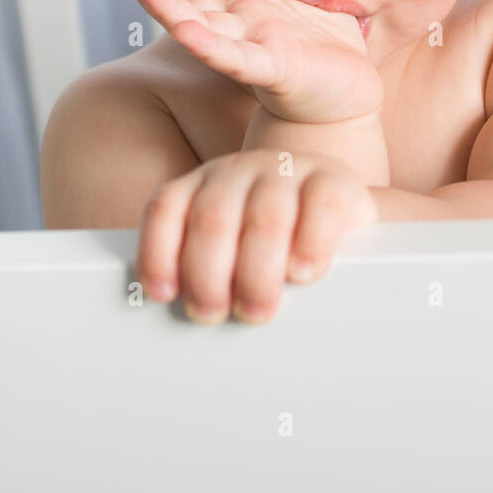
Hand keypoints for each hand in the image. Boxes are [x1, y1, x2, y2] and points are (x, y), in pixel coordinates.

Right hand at [115, 0, 382, 123]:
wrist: (350, 94)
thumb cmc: (321, 45)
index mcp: (236, 10)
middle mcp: (234, 28)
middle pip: (185, 3)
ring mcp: (250, 48)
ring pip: (200, 26)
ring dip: (168, 6)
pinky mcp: (272, 69)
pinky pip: (236, 57)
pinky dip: (209, 45)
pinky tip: (186, 33)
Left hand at [136, 148, 378, 324]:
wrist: (331, 197)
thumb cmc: (272, 241)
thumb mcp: (229, 246)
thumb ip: (203, 271)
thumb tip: (182, 320)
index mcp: (202, 185)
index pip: (167, 208)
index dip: (158, 253)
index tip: (162, 296)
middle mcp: (239, 172)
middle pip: (212, 219)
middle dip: (206, 275)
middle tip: (212, 314)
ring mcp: (287, 171)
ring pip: (264, 218)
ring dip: (255, 273)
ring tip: (255, 310)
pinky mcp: (334, 179)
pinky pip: (321, 206)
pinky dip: (310, 244)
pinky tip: (302, 273)